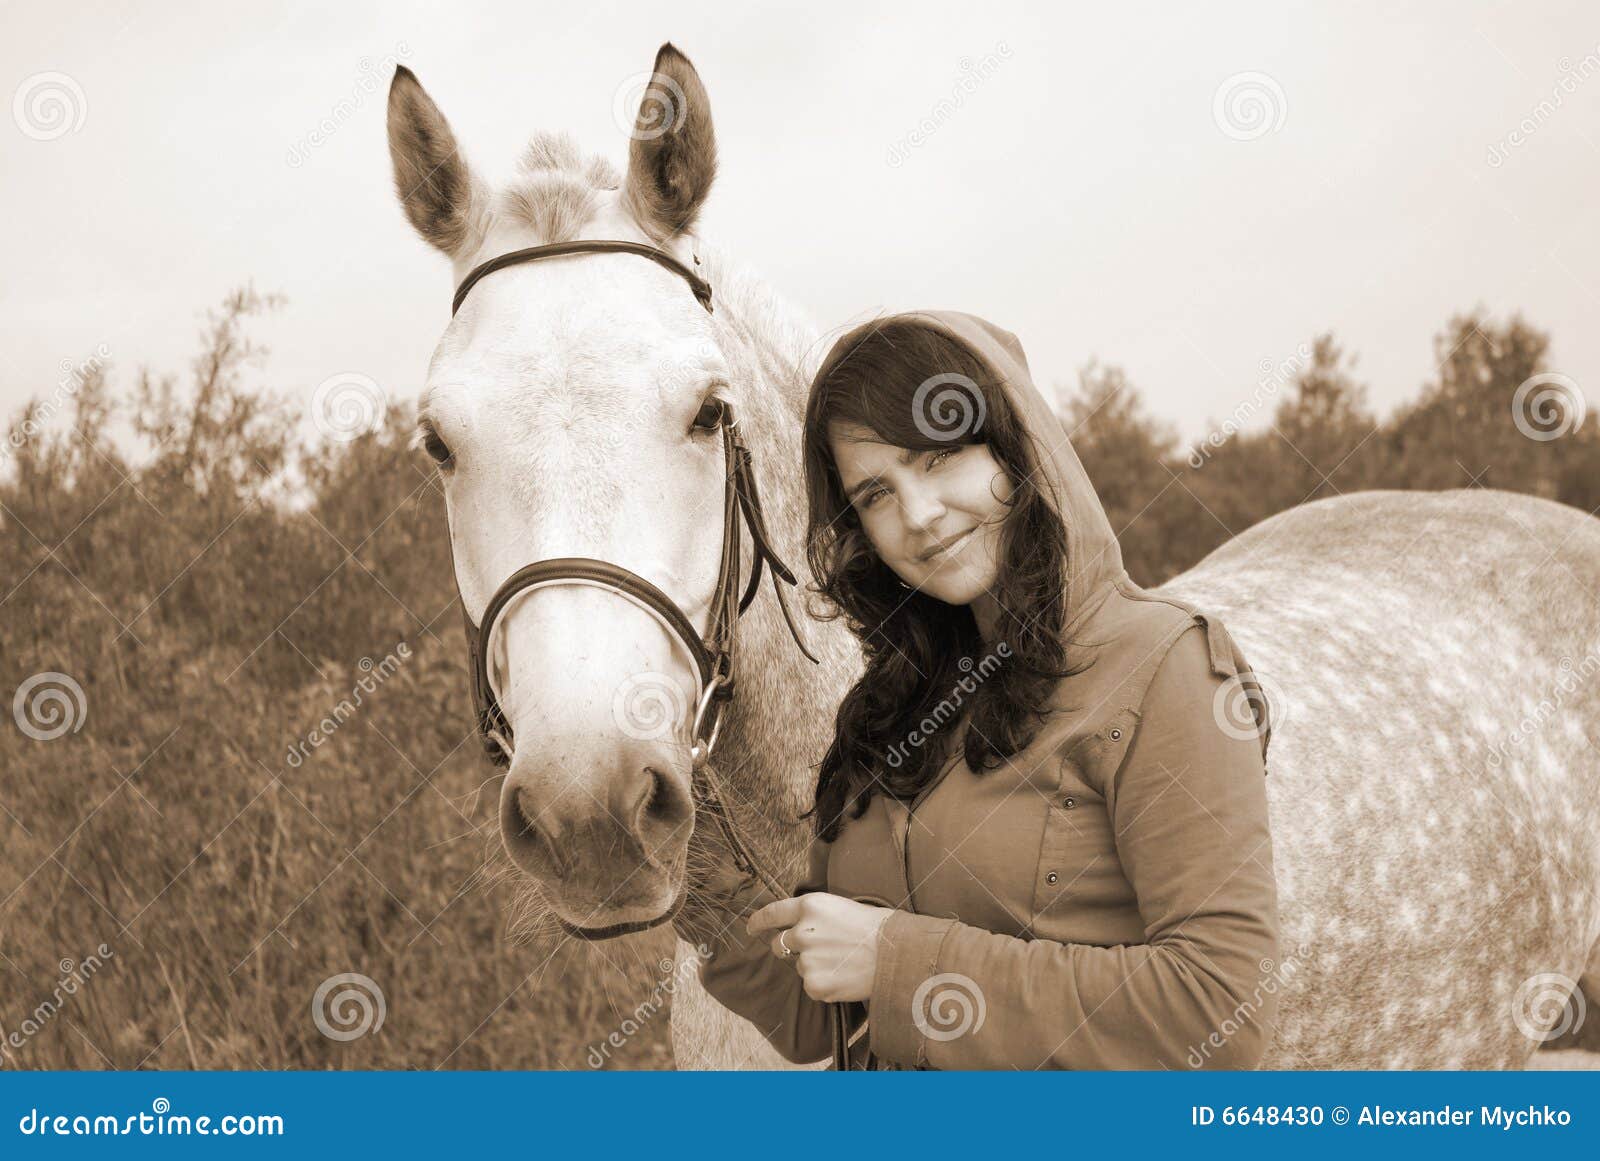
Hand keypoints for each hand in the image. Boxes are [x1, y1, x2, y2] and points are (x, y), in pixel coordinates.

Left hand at [747, 892, 894, 1002]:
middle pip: (780, 944)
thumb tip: (796, 928)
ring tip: (843, 962)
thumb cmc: (876, 927)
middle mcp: (803, 931)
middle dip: (790, 949)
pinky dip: (824, 985)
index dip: (758, 922)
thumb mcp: (841, 908)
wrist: (896, 954)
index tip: (750, 927)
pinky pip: (811, 986)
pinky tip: (844, 977)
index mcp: (810, 906)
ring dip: (814, 966)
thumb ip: (815, 917)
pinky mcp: (815, 984)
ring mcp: (807, 959)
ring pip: (799, 967)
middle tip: (815, 951)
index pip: (773, 913)